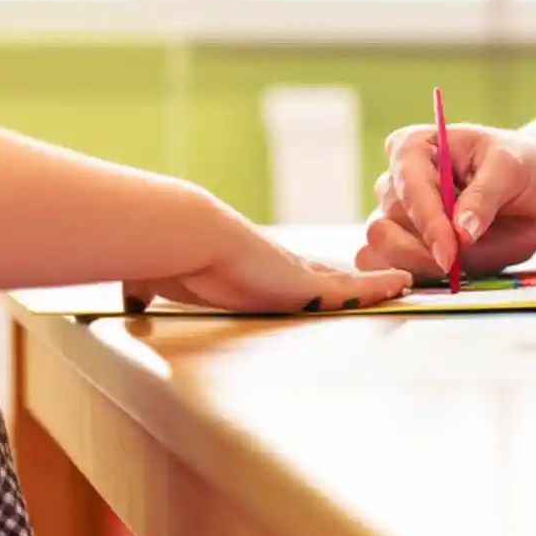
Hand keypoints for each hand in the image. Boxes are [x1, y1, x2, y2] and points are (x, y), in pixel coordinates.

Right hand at [125, 213, 411, 312]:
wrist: (184, 236)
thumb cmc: (169, 255)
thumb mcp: (160, 279)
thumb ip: (149, 289)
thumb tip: (128, 299)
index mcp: (252, 269)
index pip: (290, 273)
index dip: (312, 277)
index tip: (328, 280)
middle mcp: (280, 267)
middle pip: (328, 275)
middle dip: (355, 280)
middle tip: (384, 280)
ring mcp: (297, 275)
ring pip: (349, 283)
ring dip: (376, 283)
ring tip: (408, 284)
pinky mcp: (308, 286)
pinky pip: (354, 290)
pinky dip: (378, 288)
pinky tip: (403, 287)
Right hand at [355, 123, 535, 278]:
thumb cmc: (521, 167)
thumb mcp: (509, 169)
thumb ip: (483, 198)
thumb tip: (461, 233)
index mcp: (415, 147)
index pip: (408, 183)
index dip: (427, 220)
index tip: (450, 251)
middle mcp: (398, 181)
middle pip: (385, 223)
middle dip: (417, 250)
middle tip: (454, 265)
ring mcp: (398, 217)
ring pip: (380, 249)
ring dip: (412, 266)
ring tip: (453, 270)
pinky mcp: (407, 248)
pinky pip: (387, 269)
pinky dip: (404, 278)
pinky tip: (438, 281)